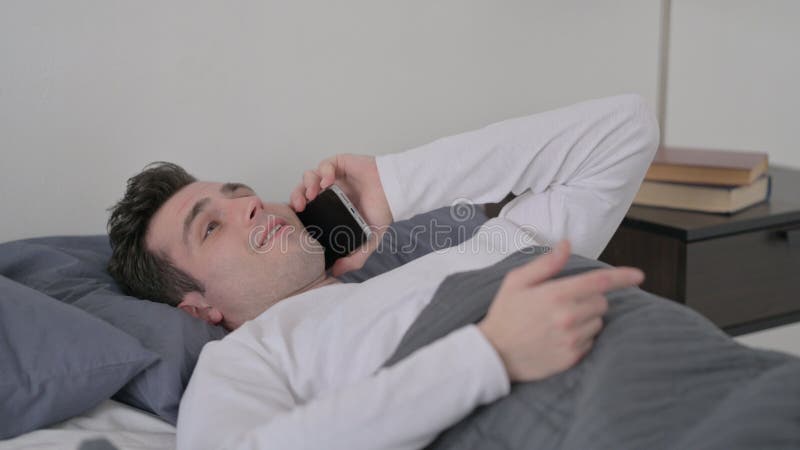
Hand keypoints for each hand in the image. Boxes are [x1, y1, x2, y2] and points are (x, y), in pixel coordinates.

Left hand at [289, 154, 392, 275]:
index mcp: (331, 208)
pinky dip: (323, 171)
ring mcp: (335, 177)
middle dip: (297, 196)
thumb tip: (335, 273)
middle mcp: (330, 193)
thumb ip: (354, 259)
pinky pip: (325, 165)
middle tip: (299, 206)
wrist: (395, 194)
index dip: (296, 211)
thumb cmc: (382, 213)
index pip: (306, 208)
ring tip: (313, 193)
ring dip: (307, 183)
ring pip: (310, 176)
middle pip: (303, 191)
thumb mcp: (368, 241)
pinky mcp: (340, 164)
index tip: (293, 219)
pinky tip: (328, 181)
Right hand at [478, 240, 643, 382]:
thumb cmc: (505, 314)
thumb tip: (566, 244)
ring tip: (560, 321)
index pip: (599, 282)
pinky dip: (582, 337)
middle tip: (566, 302)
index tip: (639, 275)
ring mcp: (571, 340)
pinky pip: (591, 341)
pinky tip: (560, 336)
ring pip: (598, 322)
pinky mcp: (572, 358)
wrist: (494, 354)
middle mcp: (568, 317)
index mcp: (556, 295)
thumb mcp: (517, 281)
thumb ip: (546, 264)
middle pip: (602, 302)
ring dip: (587, 318)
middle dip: (591, 298)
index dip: (623, 277)